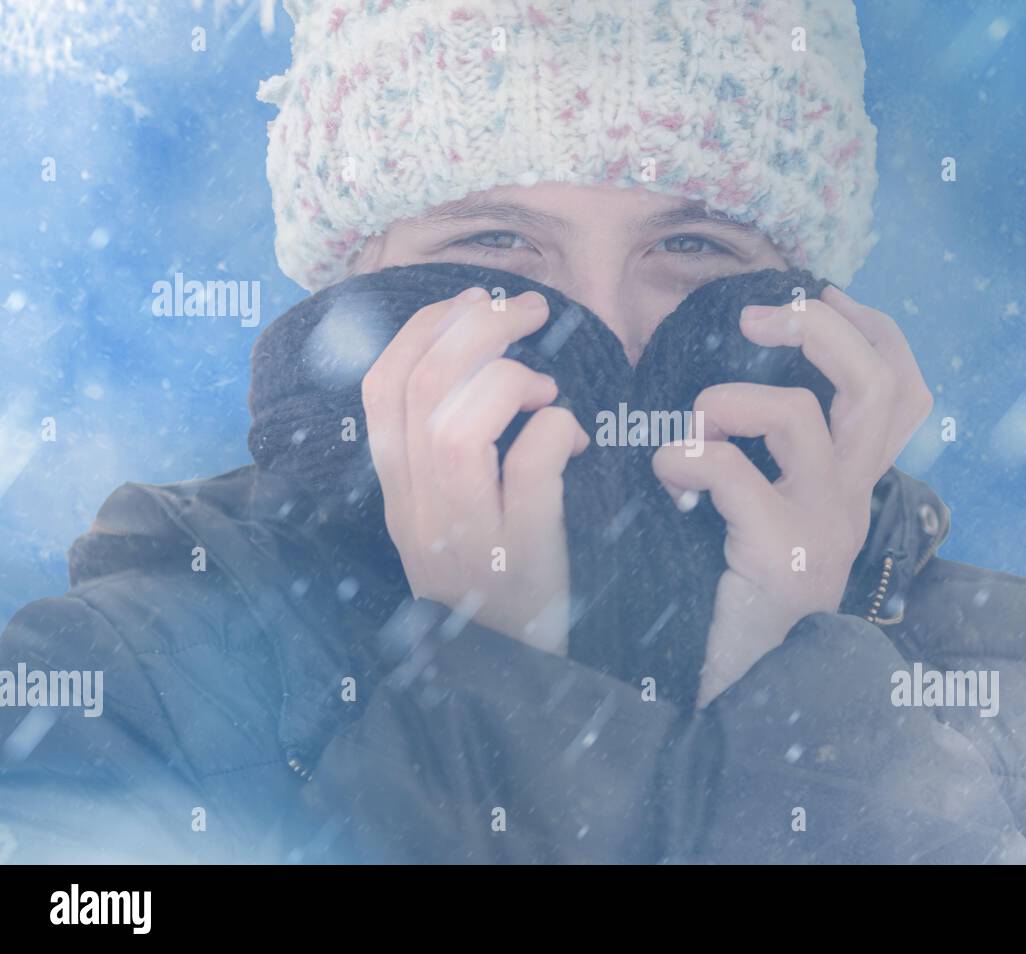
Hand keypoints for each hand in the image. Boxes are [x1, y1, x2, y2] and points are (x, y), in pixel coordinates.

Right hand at [361, 286, 589, 654]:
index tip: (471, 304)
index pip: (380, 389)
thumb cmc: (493, 587)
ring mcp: (464, 536)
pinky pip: (529, 467)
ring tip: (545, 386)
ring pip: (458, 424)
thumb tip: (479, 362)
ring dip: (508, 379)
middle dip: (474, 329)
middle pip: (421, 389)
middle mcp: (418, 512)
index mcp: (398, 495)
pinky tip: (572, 436)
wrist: (513, 681)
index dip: (423, 329)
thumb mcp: (447, 522)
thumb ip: (445, 455)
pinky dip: (555, 430)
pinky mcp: (519, 556)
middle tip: (526, 311)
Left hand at [652, 286, 931, 706]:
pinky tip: (668, 472)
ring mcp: (823, 527)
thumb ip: (778, 461)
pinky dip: (690, 456)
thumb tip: (731, 388)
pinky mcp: (779, 554)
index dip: (872, 330)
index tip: (822, 296)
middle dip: (821, 328)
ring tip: (694, 420)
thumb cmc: (747, 593)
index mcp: (855, 483)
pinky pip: (735, 474)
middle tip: (757, 317)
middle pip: (878, 385)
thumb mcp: (779, 517)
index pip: (904, 390)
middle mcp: (853, 499)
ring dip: (733, 399)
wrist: (750, 688)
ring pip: (803, 418)